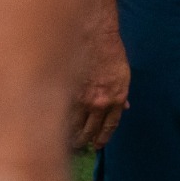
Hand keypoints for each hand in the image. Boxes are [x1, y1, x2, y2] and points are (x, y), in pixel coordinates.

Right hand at [70, 12, 129, 151]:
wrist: (95, 34)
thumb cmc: (110, 51)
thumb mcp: (124, 74)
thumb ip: (122, 93)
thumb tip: (125, 107)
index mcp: (117, 98)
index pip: (110, 126)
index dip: (103, 138)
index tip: (98, 145)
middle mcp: (100, 103)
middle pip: (91, 131)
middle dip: (85, 141)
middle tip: (79, 146)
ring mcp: (82, 99)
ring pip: (74, 127)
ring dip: (70, 136)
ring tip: (65, 141)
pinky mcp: (66, 92)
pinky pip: (62, 115)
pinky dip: (58, 124)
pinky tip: (54, 128)